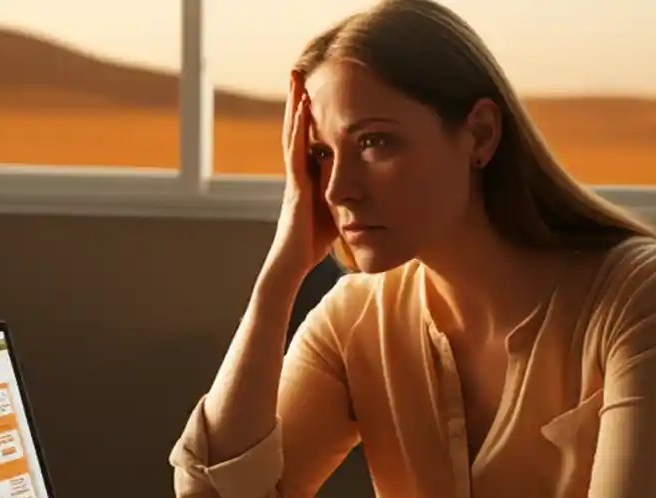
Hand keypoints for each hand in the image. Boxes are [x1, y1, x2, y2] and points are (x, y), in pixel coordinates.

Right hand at [264, 71, 339, 284]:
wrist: (289, 265)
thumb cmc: (311, 245)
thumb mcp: (335, 213)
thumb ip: (345, 197)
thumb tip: (365, 188)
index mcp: (305, 177)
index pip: (307, 139)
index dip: (307, 115)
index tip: (312, 90)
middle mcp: (296, 173)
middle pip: (296, 129)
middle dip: (297, 101)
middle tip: (298, 72)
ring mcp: (293, 178)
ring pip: (292, 134)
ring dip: (294, 105)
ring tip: (297, 78)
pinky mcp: (295, 187)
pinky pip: (295, 152)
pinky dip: (299, 129)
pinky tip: (302, 108)